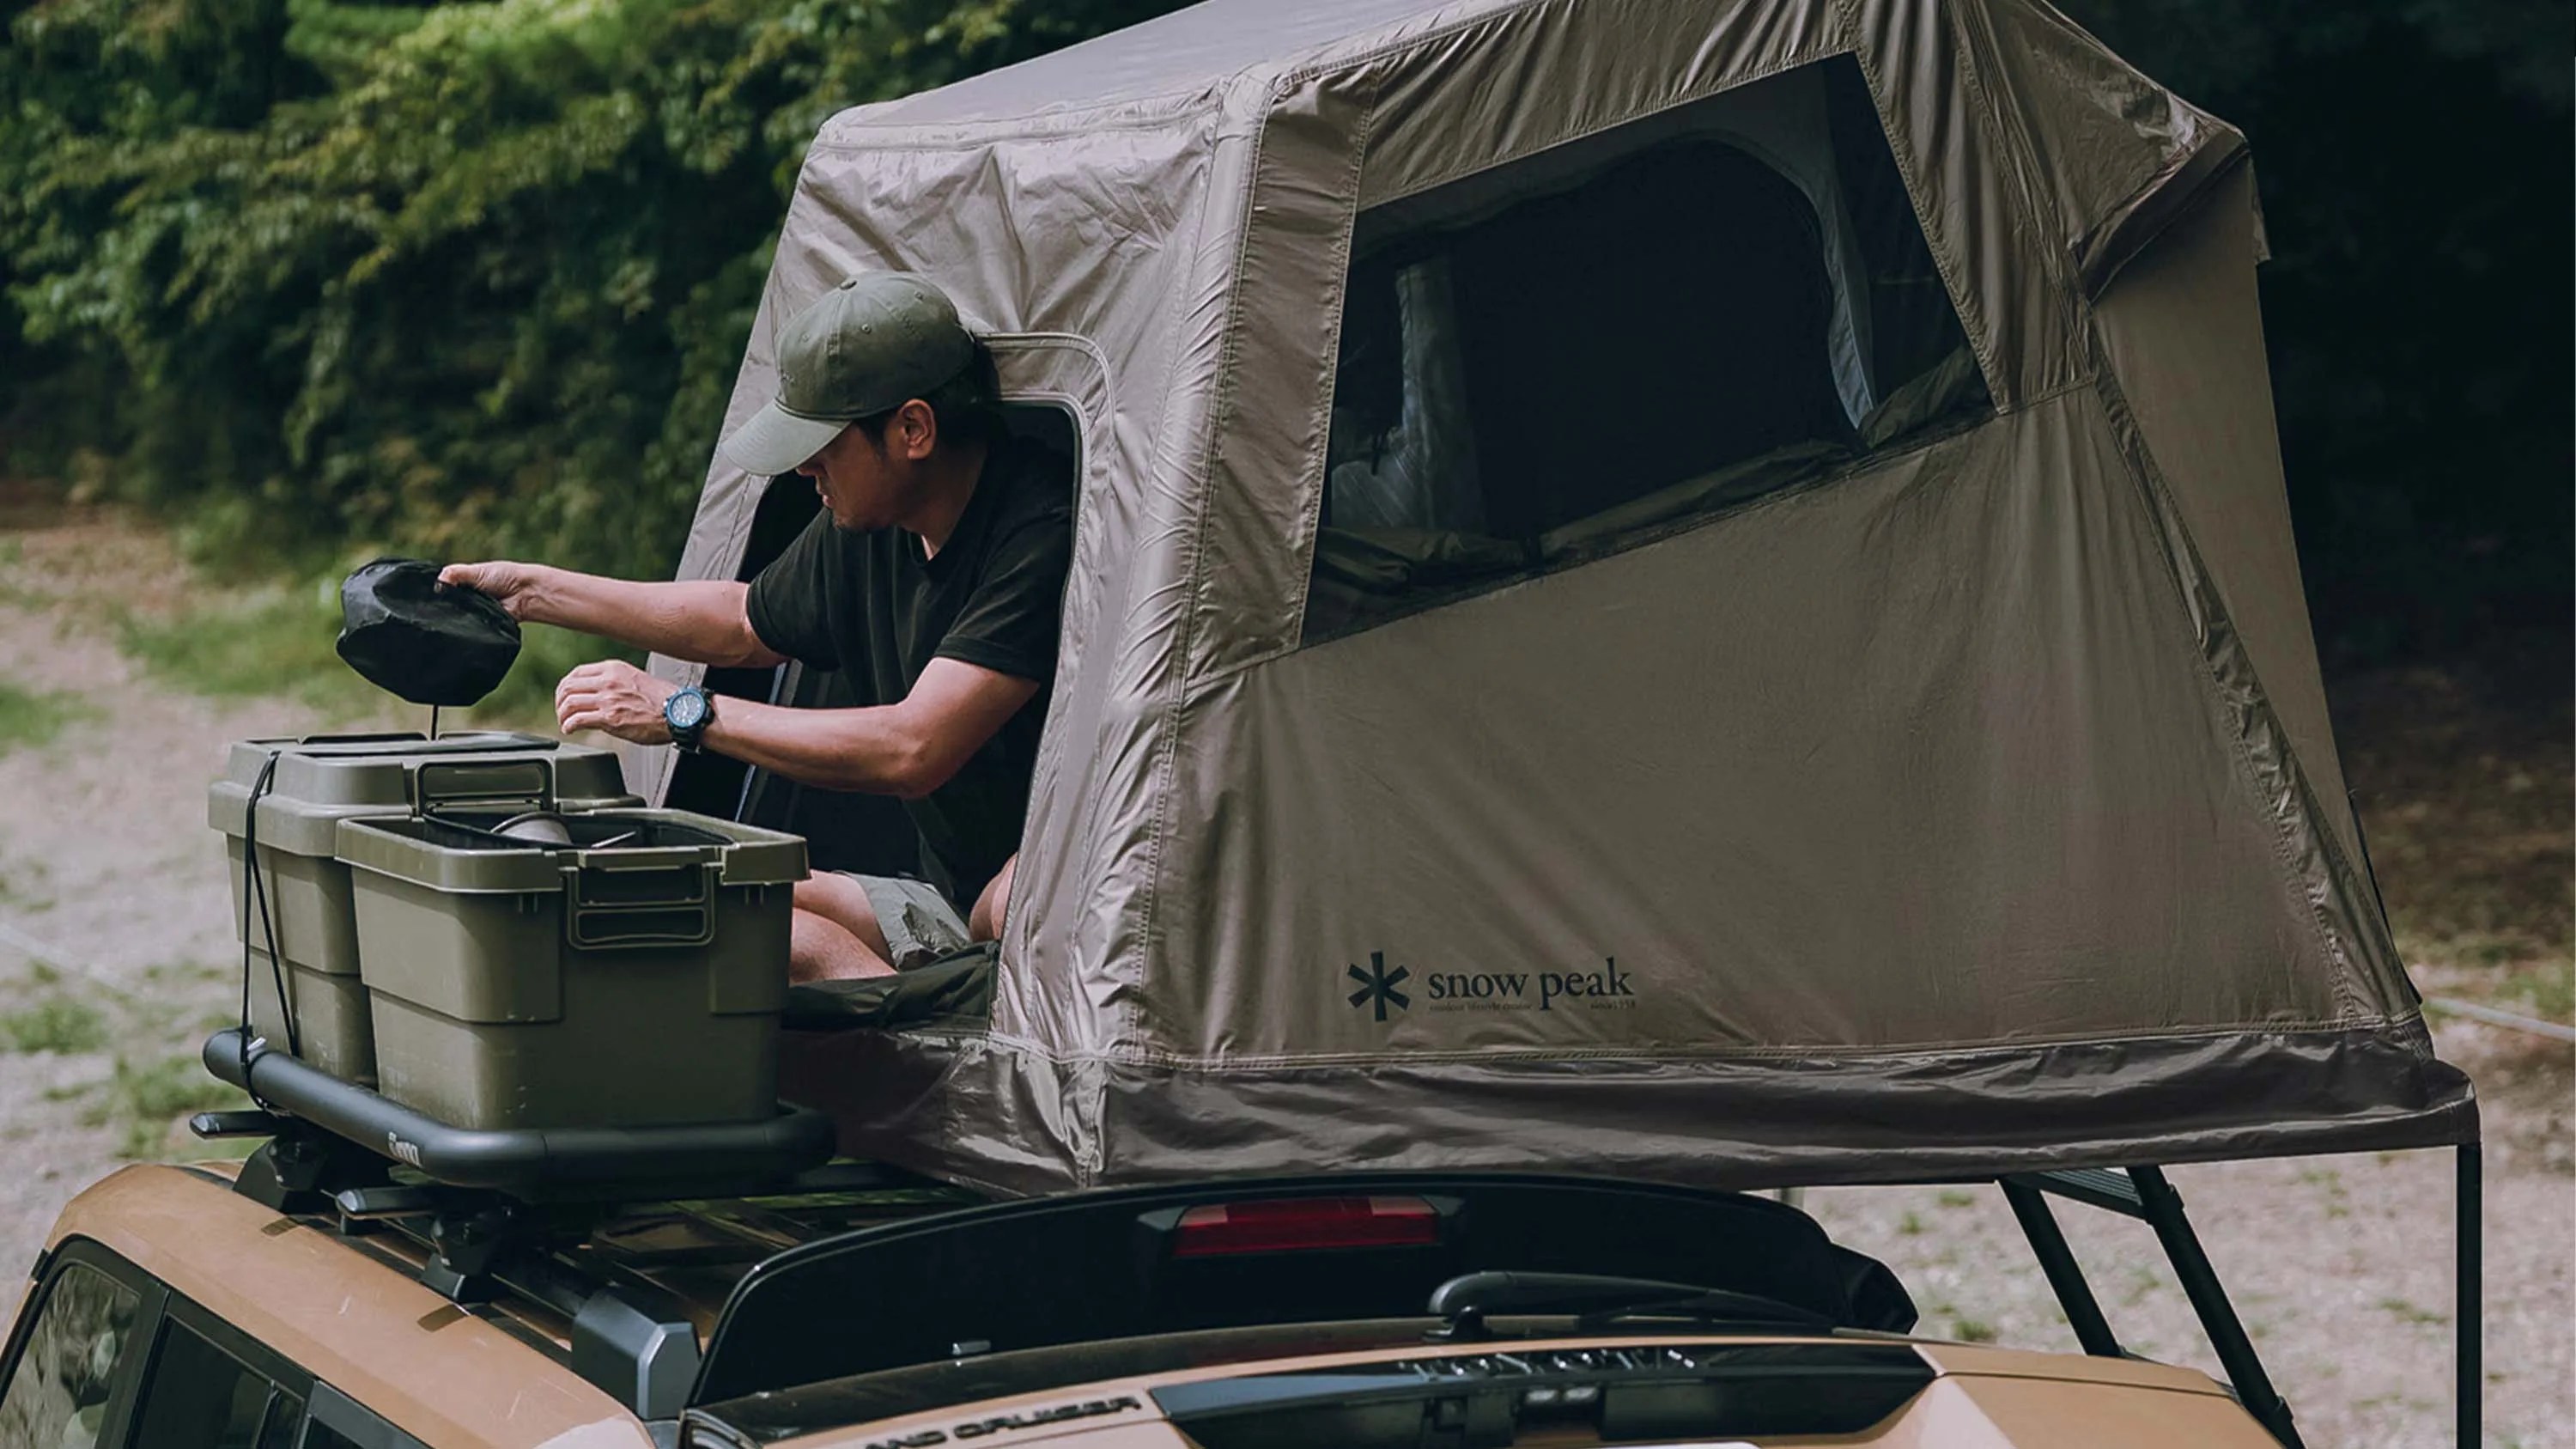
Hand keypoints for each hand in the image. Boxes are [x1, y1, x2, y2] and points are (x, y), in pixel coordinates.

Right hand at [439, 560, 543, 620]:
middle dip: (443, 606)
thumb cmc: (503, 577)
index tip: (425, 596)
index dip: (435, 593)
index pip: (441, 591)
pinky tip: (462, 624)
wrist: (525, 594)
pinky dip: (466, 627)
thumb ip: (453, 574)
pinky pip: (469, 629)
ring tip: (453, 614)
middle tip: (438, 607)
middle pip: (446, 606)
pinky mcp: (481, 627)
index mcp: (462, 585)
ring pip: (456, 618)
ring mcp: (473, 614)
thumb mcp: (474, 571)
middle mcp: (465, 600)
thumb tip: (436, 585)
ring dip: (455, 617)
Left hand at [554, 660, 675, 743]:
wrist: (679, 712)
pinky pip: (577, 720)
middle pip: (567, 687)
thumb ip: (614, 683)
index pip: (576, 673)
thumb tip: (599, 695)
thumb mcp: (635, 679)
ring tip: (565, 722)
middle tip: (562, 712)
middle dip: (559, 702)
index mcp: (613, 669)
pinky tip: (570, 730)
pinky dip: (569, 726)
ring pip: (569, 703)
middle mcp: (608, 681)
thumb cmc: (664, 700)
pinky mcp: (610, 718)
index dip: (566, 687)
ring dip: (562, 715)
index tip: (566, 697)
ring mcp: (608, 699)